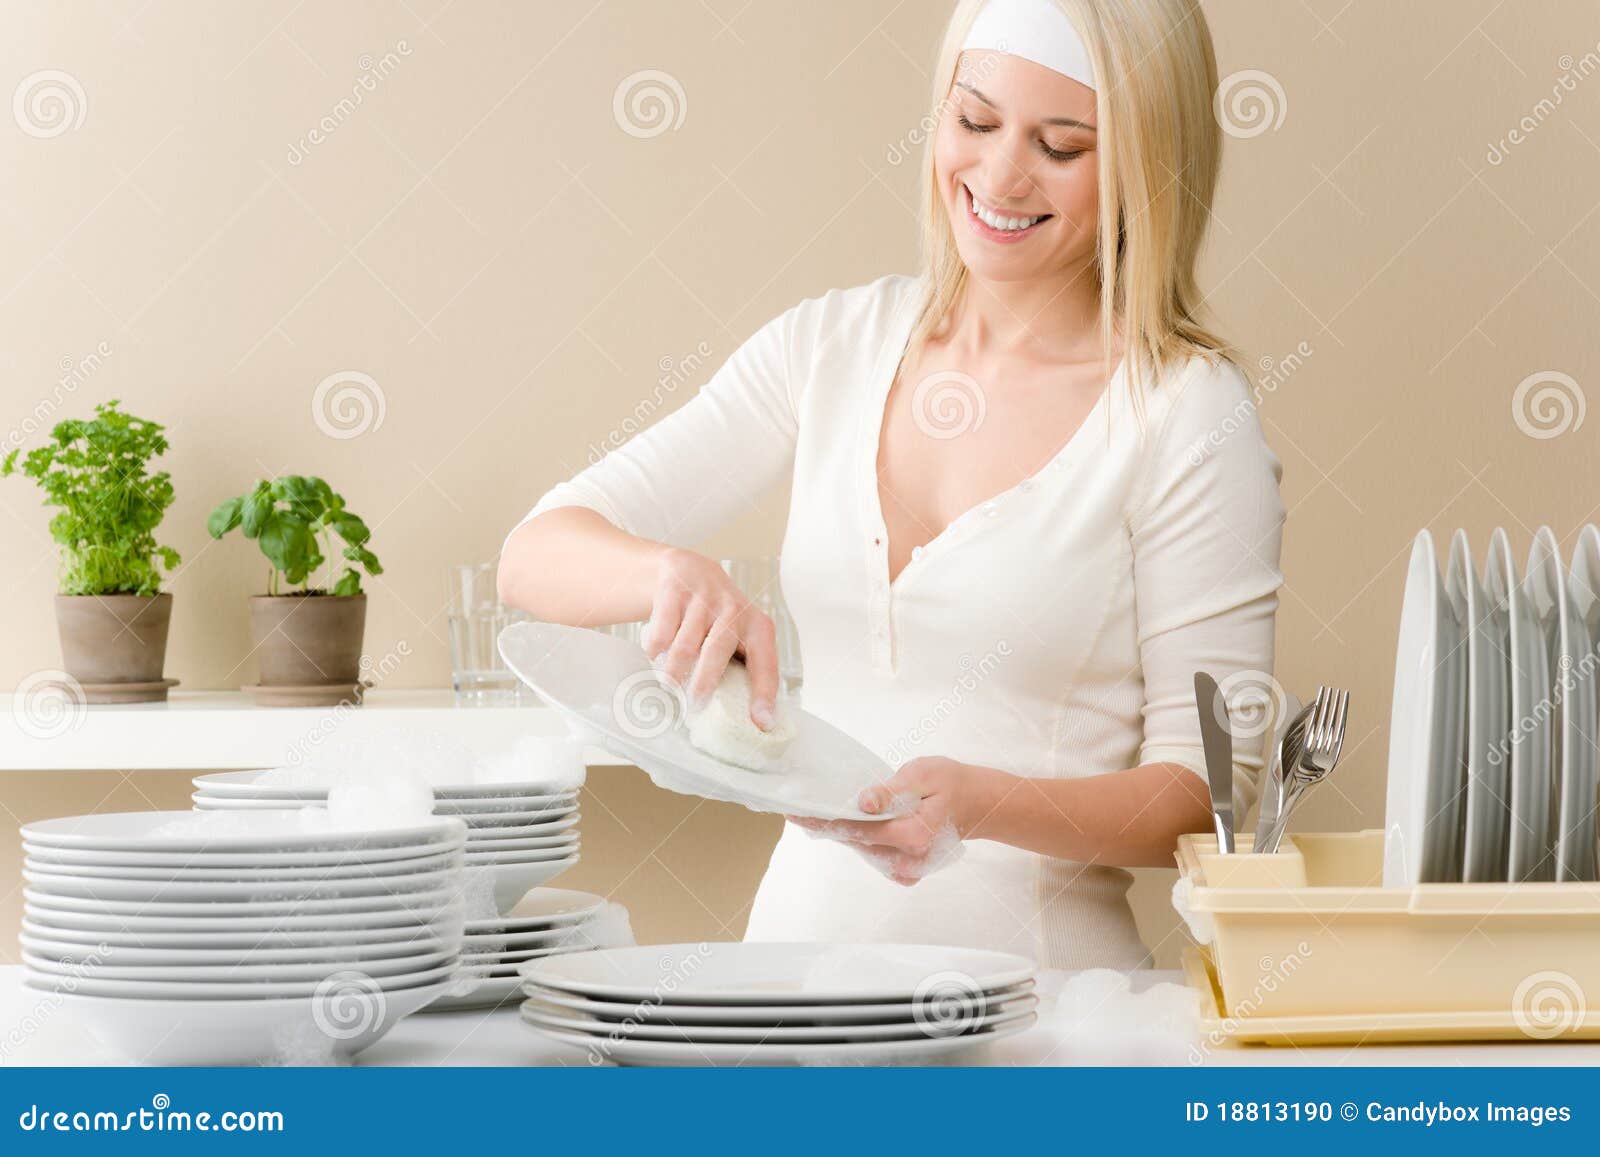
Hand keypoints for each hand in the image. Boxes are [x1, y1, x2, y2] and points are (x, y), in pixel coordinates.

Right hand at [642, 547, 779, 729]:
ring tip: (669, 687)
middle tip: (695, 705)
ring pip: (685, 644)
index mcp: (758, 626)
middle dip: (705, 681)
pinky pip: (662, 629)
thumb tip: (749, 718)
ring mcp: (704, 597)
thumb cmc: (717, 617)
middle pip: (717, 650)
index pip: (765, 663)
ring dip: (674, 671)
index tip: (762, 722)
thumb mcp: (738, 635)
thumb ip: (742, 666)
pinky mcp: (675, 590)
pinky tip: (655, 658)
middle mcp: (734, 608)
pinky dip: (656, 649)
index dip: (764, 694)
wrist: (689, 571)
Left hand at [790, 756, 1004, 884]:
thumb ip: (893, 790)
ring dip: (841, 834)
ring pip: (863, 851)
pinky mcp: (908, 869)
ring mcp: (909, 869)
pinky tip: (847, 827)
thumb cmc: (950, 783)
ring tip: (814, 817)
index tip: (795, 814)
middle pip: (856, 843)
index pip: (858, 830)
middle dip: (827, 828)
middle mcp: (909, 859)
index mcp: (913, 835)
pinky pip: (875, 858)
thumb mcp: (923, 774)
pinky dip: (860, 843)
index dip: (824, 822)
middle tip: (796, 812)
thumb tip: (863, 802)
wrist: (977, 803)